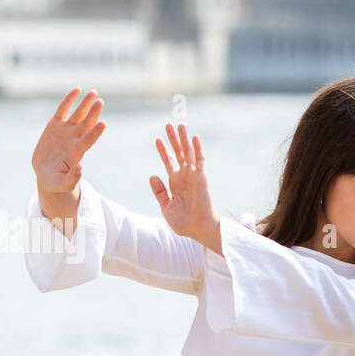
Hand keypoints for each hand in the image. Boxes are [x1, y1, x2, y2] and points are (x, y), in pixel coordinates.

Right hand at [32, 87, 105, 194]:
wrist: (45, 173)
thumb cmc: (55, 182)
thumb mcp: (62, 184)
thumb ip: (72, 179)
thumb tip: (80, 168)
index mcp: (76, 152)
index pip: (89, 140)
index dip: (95, 132)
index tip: (103, 123)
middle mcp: (74, 139)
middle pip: (86, 124)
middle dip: (93, 113)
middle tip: (100, 102)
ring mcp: (65, 130)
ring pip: (78, 114)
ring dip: (85, 104)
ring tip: (93, 93)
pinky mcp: (55, 125)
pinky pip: (63, 109)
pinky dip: (69, 100)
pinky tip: (77, 90)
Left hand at [150, 123, 220, 253]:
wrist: (198, 230)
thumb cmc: (183, 221)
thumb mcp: (166, 206)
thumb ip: (159, 191)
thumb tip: (152, 175)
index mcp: (176, 183)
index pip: (169, 162)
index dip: (163, 151)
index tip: (157, 139)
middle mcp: (185, 176)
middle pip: (178, 153)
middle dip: (173, 139)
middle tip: (168, 125)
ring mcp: (194, 176)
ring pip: (189, 153)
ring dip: (183, 139)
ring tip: (179, 125)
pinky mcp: (202, 178)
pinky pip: (200, 160)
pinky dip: (197, 149)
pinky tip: (194, 137)